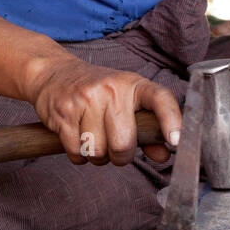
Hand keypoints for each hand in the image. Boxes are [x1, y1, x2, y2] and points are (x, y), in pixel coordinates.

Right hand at [24, 56, 181, 166]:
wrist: (53, 73)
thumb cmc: (97, 91)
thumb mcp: (126, 100)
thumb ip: (147, 128)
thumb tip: (164, 154)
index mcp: (133, 84)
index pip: (160, 98)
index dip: (171, 120)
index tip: (176, 141)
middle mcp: (110, 89)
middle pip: (123, 143)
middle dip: (120, 156)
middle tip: (113, 146)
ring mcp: (85, 100)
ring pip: (98, 152)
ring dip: (97, 156)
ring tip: (94, 140)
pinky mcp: (63, 113)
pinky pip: (77, 153)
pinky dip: (78, 155)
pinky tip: (77, 139)